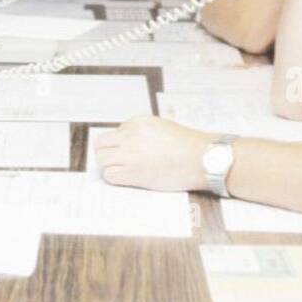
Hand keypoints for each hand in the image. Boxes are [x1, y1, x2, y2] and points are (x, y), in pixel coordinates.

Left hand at [93, 115, 209, 191]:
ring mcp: (130, 154)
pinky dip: (115, 178)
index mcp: (137, 122)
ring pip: (101, 160)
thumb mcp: (161, 127)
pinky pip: (110, 175)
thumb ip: (142, 132)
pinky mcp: (134, 172)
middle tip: (116, 162)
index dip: (120, 145)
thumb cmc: (187, 146)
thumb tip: (127, 143)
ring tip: (122, 172)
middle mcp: (130, 135)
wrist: (201, 159)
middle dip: (106, 154)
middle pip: (100, 144)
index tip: (131, 153)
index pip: (115, 133)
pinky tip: (128, 179)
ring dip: (108, 166)